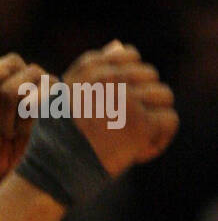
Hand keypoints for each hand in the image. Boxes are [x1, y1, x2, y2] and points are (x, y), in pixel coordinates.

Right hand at [63, 41, 177, 175]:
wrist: (50, 174)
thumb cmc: (53, 144)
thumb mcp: (61, 99)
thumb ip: (88, 73)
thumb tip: (119, 47)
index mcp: (90, 68)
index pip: (130, 57)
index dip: (129, 83)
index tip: (115, 109)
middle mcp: (111, 78)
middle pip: (149, 76)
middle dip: (142, 102)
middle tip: (123, 132)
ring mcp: (127, 100)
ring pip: (163, 96)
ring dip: (153, 119)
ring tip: (133, 143)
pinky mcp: (141, 125)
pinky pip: (169, 121)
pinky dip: (160, 138)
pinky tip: (140, 153)